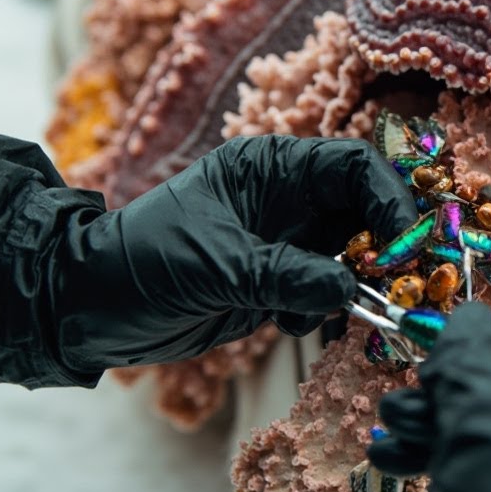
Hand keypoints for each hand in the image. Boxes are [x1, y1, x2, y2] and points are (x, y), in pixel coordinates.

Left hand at [50, 135, 417, 371]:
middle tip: (397, 281)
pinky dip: (328, 307)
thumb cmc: (141, 264)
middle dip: (383, 244)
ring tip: (346, 309)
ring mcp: (283, 239)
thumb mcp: (213, 266)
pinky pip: (327, 288)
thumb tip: (347, 290)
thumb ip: (283, 276)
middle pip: (363, 208)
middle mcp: (285, 198)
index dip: (387, 198)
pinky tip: (296, 324)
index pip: (351, 166)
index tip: (403, 244)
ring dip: (357, 282)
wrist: (87, 309)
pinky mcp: (277, 279)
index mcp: (268, 167)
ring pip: (351, 252)